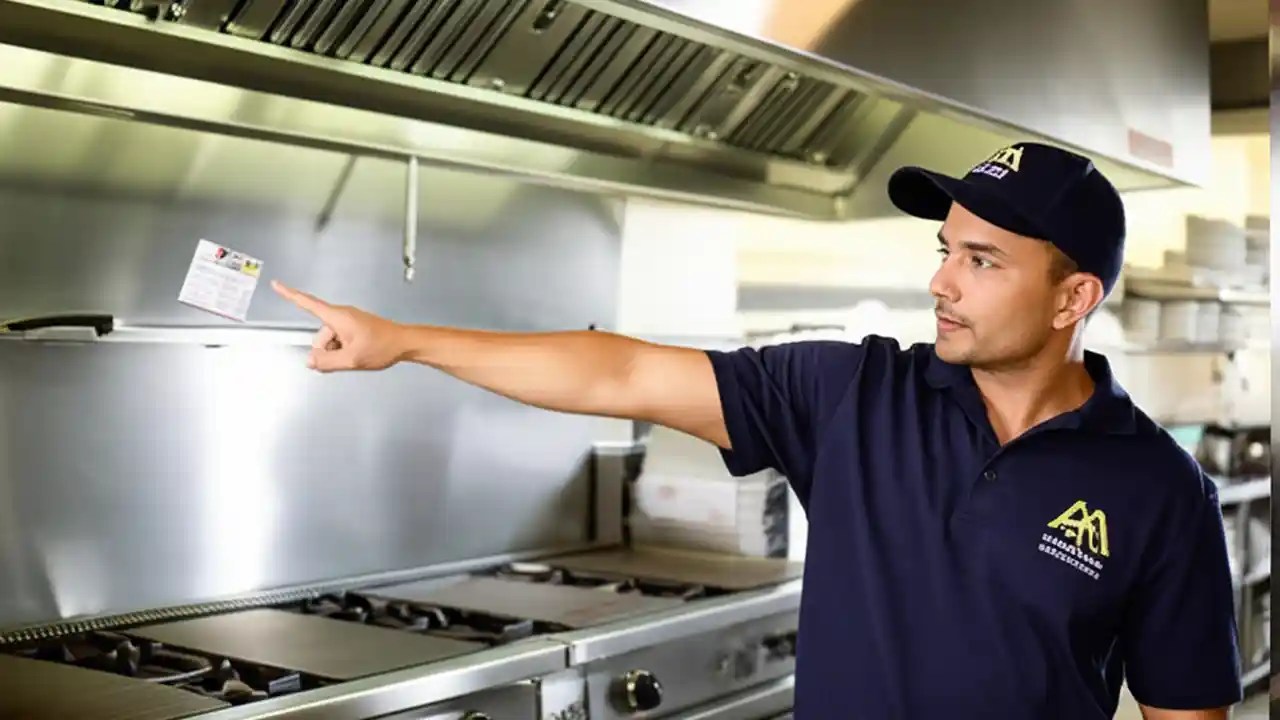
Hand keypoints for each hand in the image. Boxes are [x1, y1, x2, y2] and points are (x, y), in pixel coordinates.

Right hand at [272, 280, 405, 371]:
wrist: (404, 343)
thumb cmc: (383, 346)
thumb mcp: (352, 359)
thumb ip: (327, 362)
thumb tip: (310, 361)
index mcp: (337, 317)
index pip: (308, 303)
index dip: (290, 294)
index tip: (277, 284)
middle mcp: (341, 316)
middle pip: (319, 336)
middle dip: (326, 351)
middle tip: (347, 358)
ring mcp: (347, 322)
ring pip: (328, 342)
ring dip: (336, 353)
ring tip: (356, 356)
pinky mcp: (353, 329)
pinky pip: (338, 341)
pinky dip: (342, 351)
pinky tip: (357, 355)